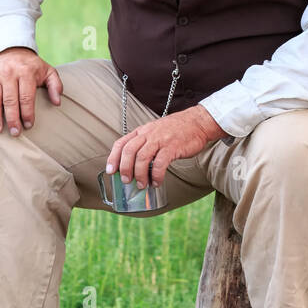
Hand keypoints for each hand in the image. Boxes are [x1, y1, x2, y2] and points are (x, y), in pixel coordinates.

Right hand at [0, 46, 62, 135]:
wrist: (12, 49)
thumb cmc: (32, 66)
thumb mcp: (48, 71)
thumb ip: (56, 85)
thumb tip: (57, 102)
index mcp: (26, 73)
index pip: (26, 96)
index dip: (28, 112)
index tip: (29, 125)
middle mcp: (9, 74)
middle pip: (10, 100)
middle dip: (12, 118)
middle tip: (15, 133)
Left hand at [106, 105, 225, 188]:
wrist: (197, 122)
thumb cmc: (176, 130)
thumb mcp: (155, 131)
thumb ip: (145, 143)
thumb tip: (135, 165)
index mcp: (142, 131)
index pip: (121, 143)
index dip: (113, 157)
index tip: (110, 170)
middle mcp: (148, 134)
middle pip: (129, 151)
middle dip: (124, 168)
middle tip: (126, 181)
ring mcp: (160, 140)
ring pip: (142, 158)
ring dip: (139, 174)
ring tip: (141, 185)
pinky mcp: (172, 147)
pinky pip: (160, 164)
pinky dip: (156, 175)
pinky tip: (157, 182)